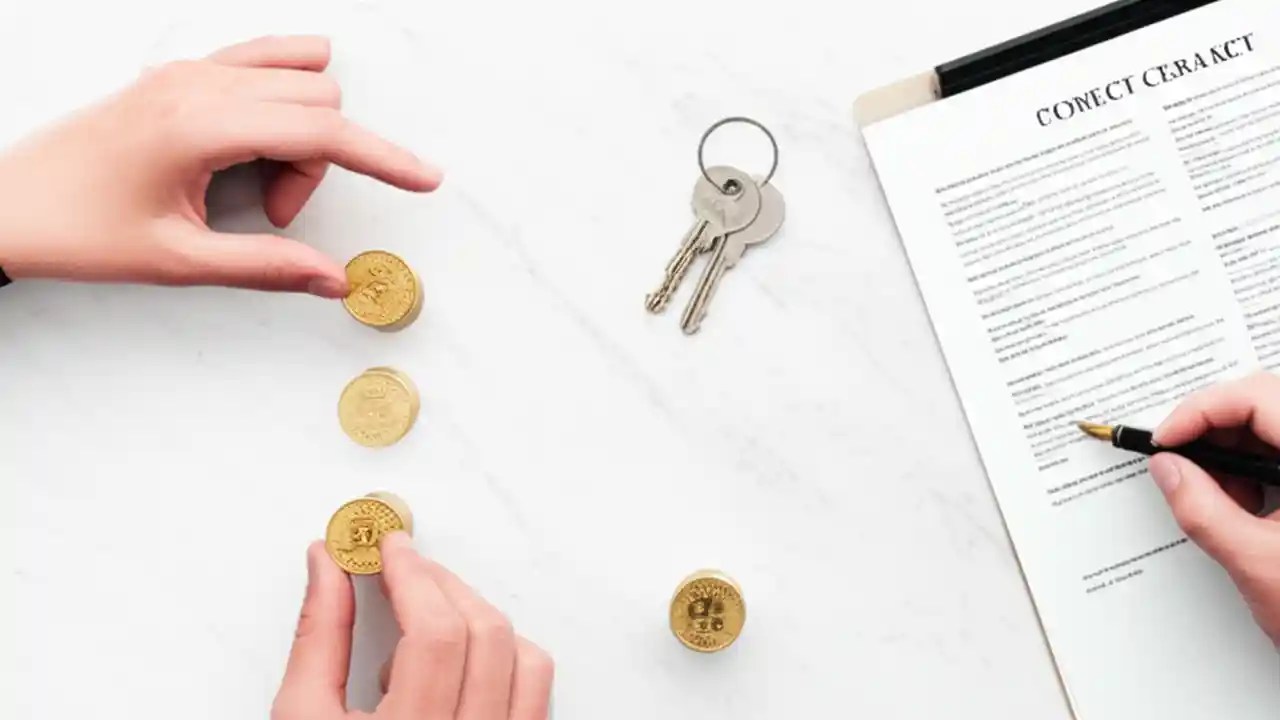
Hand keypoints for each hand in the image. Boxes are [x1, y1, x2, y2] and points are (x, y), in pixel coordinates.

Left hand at [0, 35, 439, 296]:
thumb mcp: (178, 262)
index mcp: (197, 126)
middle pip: (313, 101)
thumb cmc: (78, 229)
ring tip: (255, 184)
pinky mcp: (177, 75)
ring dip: (298, 131)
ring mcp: (186, 72)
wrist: (6, 205)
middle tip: (270, 213)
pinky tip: (279, 122)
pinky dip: (286, 89)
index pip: (320, 128)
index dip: (382, 156)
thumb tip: (335, 279)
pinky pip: (260, 58)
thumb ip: (267, 269)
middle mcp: (196, 85)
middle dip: (315, 163)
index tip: (424, 176)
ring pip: (293, 79)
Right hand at [273, 532, 553, 719]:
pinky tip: (458, 662)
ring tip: (427, 621)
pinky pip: (536, 695)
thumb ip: (319, 637)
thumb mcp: (301, 719)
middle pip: (485, 637)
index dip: (413, 577)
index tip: (389, 547)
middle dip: (442, 585)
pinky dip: (506, 658)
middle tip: (403, 567)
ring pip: (527, 662)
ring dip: (479, 620)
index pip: (435, 636)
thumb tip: (329, 566)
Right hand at [1150, 370, 1279, 645]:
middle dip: (1214, 431)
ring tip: (1221, 497)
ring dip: (1233, 456)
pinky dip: (1255, 472)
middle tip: (1179, 461)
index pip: (1259, 398)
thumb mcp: (1256, 562)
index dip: (1203, 410)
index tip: (1167, 438)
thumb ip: (1202, 509)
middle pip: (1265, 405)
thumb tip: (1169, 469)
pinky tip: (1247, 507)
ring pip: (1273, 427)